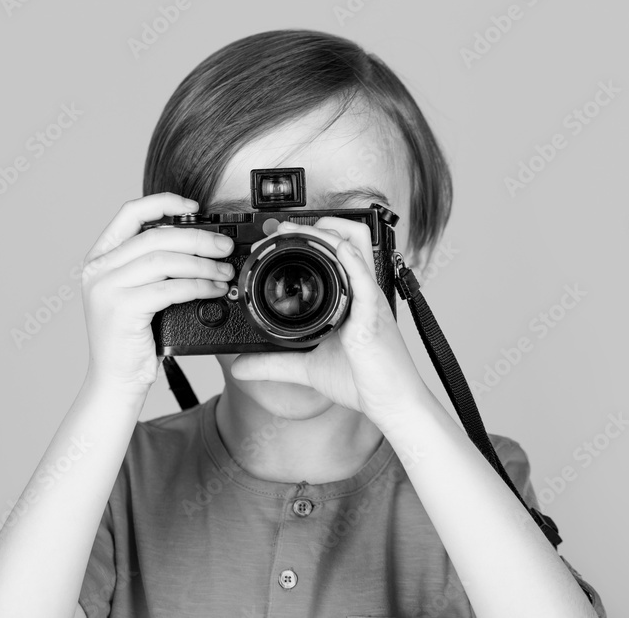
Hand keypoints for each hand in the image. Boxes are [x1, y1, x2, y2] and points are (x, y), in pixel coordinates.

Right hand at [81, 193, 235, 393]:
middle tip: (224, 247)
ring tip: (224, 271)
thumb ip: (153, 265)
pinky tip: (214, 289)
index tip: (194, 207)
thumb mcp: (136, 292)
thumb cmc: (132, 338)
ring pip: (164, 261)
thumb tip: (198, 242)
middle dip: (197, 239)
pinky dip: (198, 286)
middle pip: (155, 237)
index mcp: (100, 257)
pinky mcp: (122, 309)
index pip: (130, 213)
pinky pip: (169, 288)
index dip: (164, 203)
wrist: (115, 380)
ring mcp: (107, 288)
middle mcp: (98, 269)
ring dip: (202, 264)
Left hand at [229, 216, 433, 423]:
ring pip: (356, 247)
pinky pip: (365, 280)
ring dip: (329, 232)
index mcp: (352, 297)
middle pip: (349, 237)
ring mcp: (369, 300)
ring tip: (303, 231)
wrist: (389, 403)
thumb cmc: (361, 381)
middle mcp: (362, 292)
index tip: (278, 237)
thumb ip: (272, 364)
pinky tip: (338, 250)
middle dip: (317, 225)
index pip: (336, 252)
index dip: (311, 237)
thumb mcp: (306, 368)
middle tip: (283, 229)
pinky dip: (352, 261)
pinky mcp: (373, 316)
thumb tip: (238, 367)